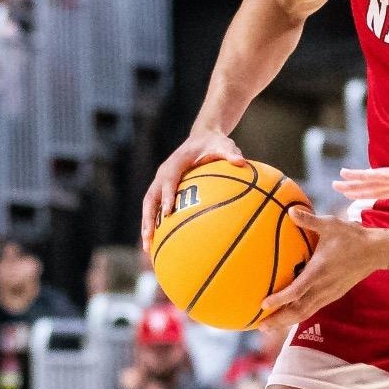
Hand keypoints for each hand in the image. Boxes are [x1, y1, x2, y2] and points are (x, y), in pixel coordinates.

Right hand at [142, 127, 244, 247]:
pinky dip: (155, 225)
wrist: (202, 138)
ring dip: (147, 227)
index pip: (168, 179)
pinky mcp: (164, 190)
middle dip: (148, 219)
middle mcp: (163, 173)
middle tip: (149, 238)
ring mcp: (161, 183)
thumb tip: (241, 162)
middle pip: (150, 198)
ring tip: (148, 249)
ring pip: (149, 206)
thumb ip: (230, 153)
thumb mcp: (224, 145)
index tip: (169, 212)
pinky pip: (156, 209)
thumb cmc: (214, 144)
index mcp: (175, 162)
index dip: (167, 195)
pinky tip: (160, 245)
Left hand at [259, 210, 386, 328]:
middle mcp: (324, 287)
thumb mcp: (331, 225)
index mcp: (320, 271)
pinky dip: (297, 316)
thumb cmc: (351, 236)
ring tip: (267, 328)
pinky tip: (285, 318)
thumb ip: (309, 220)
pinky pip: (312, 310)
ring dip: (286, 322)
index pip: (297, 290)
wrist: (376, 251)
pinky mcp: (332, 296)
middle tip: (260, 326)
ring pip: (305, 313)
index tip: (263, 304)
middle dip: (279, 320)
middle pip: (299, 310)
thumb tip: (290, 210)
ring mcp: (329, 294)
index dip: (280, 299)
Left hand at [336, 156, 388, 215]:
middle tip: (334, 184)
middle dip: (355, 184)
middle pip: (378, 182)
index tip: (347, 193)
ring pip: (384, 177)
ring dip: (363, 178)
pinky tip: (372, 177)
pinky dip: (385, 178)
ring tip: (343, 178)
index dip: (364, 191)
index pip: (383, 189)